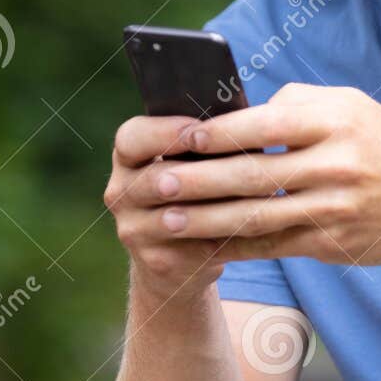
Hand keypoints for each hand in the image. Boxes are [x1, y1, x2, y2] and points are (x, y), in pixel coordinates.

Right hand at [104, 112, 238, 301]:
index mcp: (128, 157)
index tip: (199, 130)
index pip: (131, 138)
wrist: (181, 257)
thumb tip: (248, 119)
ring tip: (257, 196)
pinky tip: (258, 229)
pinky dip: (227, 237)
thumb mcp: (195, 161)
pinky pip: (195, 247)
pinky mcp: (157, 261)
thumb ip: (208, 142)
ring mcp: (134, 230)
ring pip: (174, 218)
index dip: (165, 132)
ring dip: (218, 208)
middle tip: (234, 165)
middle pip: (152, 179)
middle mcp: (121, 193)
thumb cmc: (199, 190)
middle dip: (195, 173)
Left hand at [112, 84, 380, 269]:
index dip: (218, 132)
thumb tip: (237, 110)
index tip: (179, 135)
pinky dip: (234, 247)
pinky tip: (201, 244)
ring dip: (205, 220)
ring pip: (257, 216)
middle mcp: (336, 165)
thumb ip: (297, 102)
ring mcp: (334, 209)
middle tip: (156, 181)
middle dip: (199, 180)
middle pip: (253, 174)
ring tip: (165, 219)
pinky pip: (273, 245)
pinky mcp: (331, 244)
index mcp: (336, 123)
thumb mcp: (352, 107)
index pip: (265, 124)